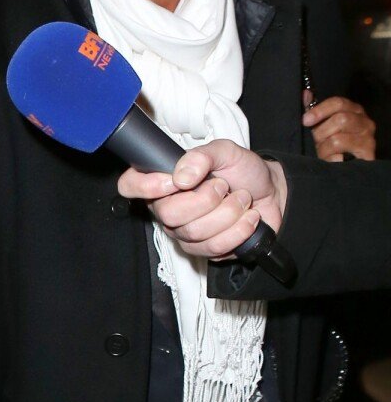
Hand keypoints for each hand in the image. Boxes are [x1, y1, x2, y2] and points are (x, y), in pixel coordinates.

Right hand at [117, 140, 287, 260]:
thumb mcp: (225, 151)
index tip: (175, 181)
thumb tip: (181, 176)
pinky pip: (214, 247)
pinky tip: (248, 217)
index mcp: (164, 181)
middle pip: (167, 214)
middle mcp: (168, 209)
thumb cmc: (243, 171)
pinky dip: (239, 229)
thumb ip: (201, 156)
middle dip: (205, 200)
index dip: (146, 186)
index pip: (130, 186)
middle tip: (223, 186)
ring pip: (194, 232)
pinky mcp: (204, 250)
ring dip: (229, 212)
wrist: (272, 194)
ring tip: (242, 199)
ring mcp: (184, 232)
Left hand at [304, 94, 375, 161]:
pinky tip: (330, 159)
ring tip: (321, 152)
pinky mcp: (368, 153)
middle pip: (340, 119)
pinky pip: (342, 155)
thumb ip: (313, 111)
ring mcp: (368, 137)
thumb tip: (305, 94)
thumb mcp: (320, 126)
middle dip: (321, 132)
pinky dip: (330, 157)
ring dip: (324, 147)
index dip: (320, 110)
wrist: (345, 167)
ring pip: (338, 139)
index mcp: (353, 110)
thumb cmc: (331, 145)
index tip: (305, 120)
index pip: (338, 103)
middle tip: (314, 141)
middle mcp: (364, 121)